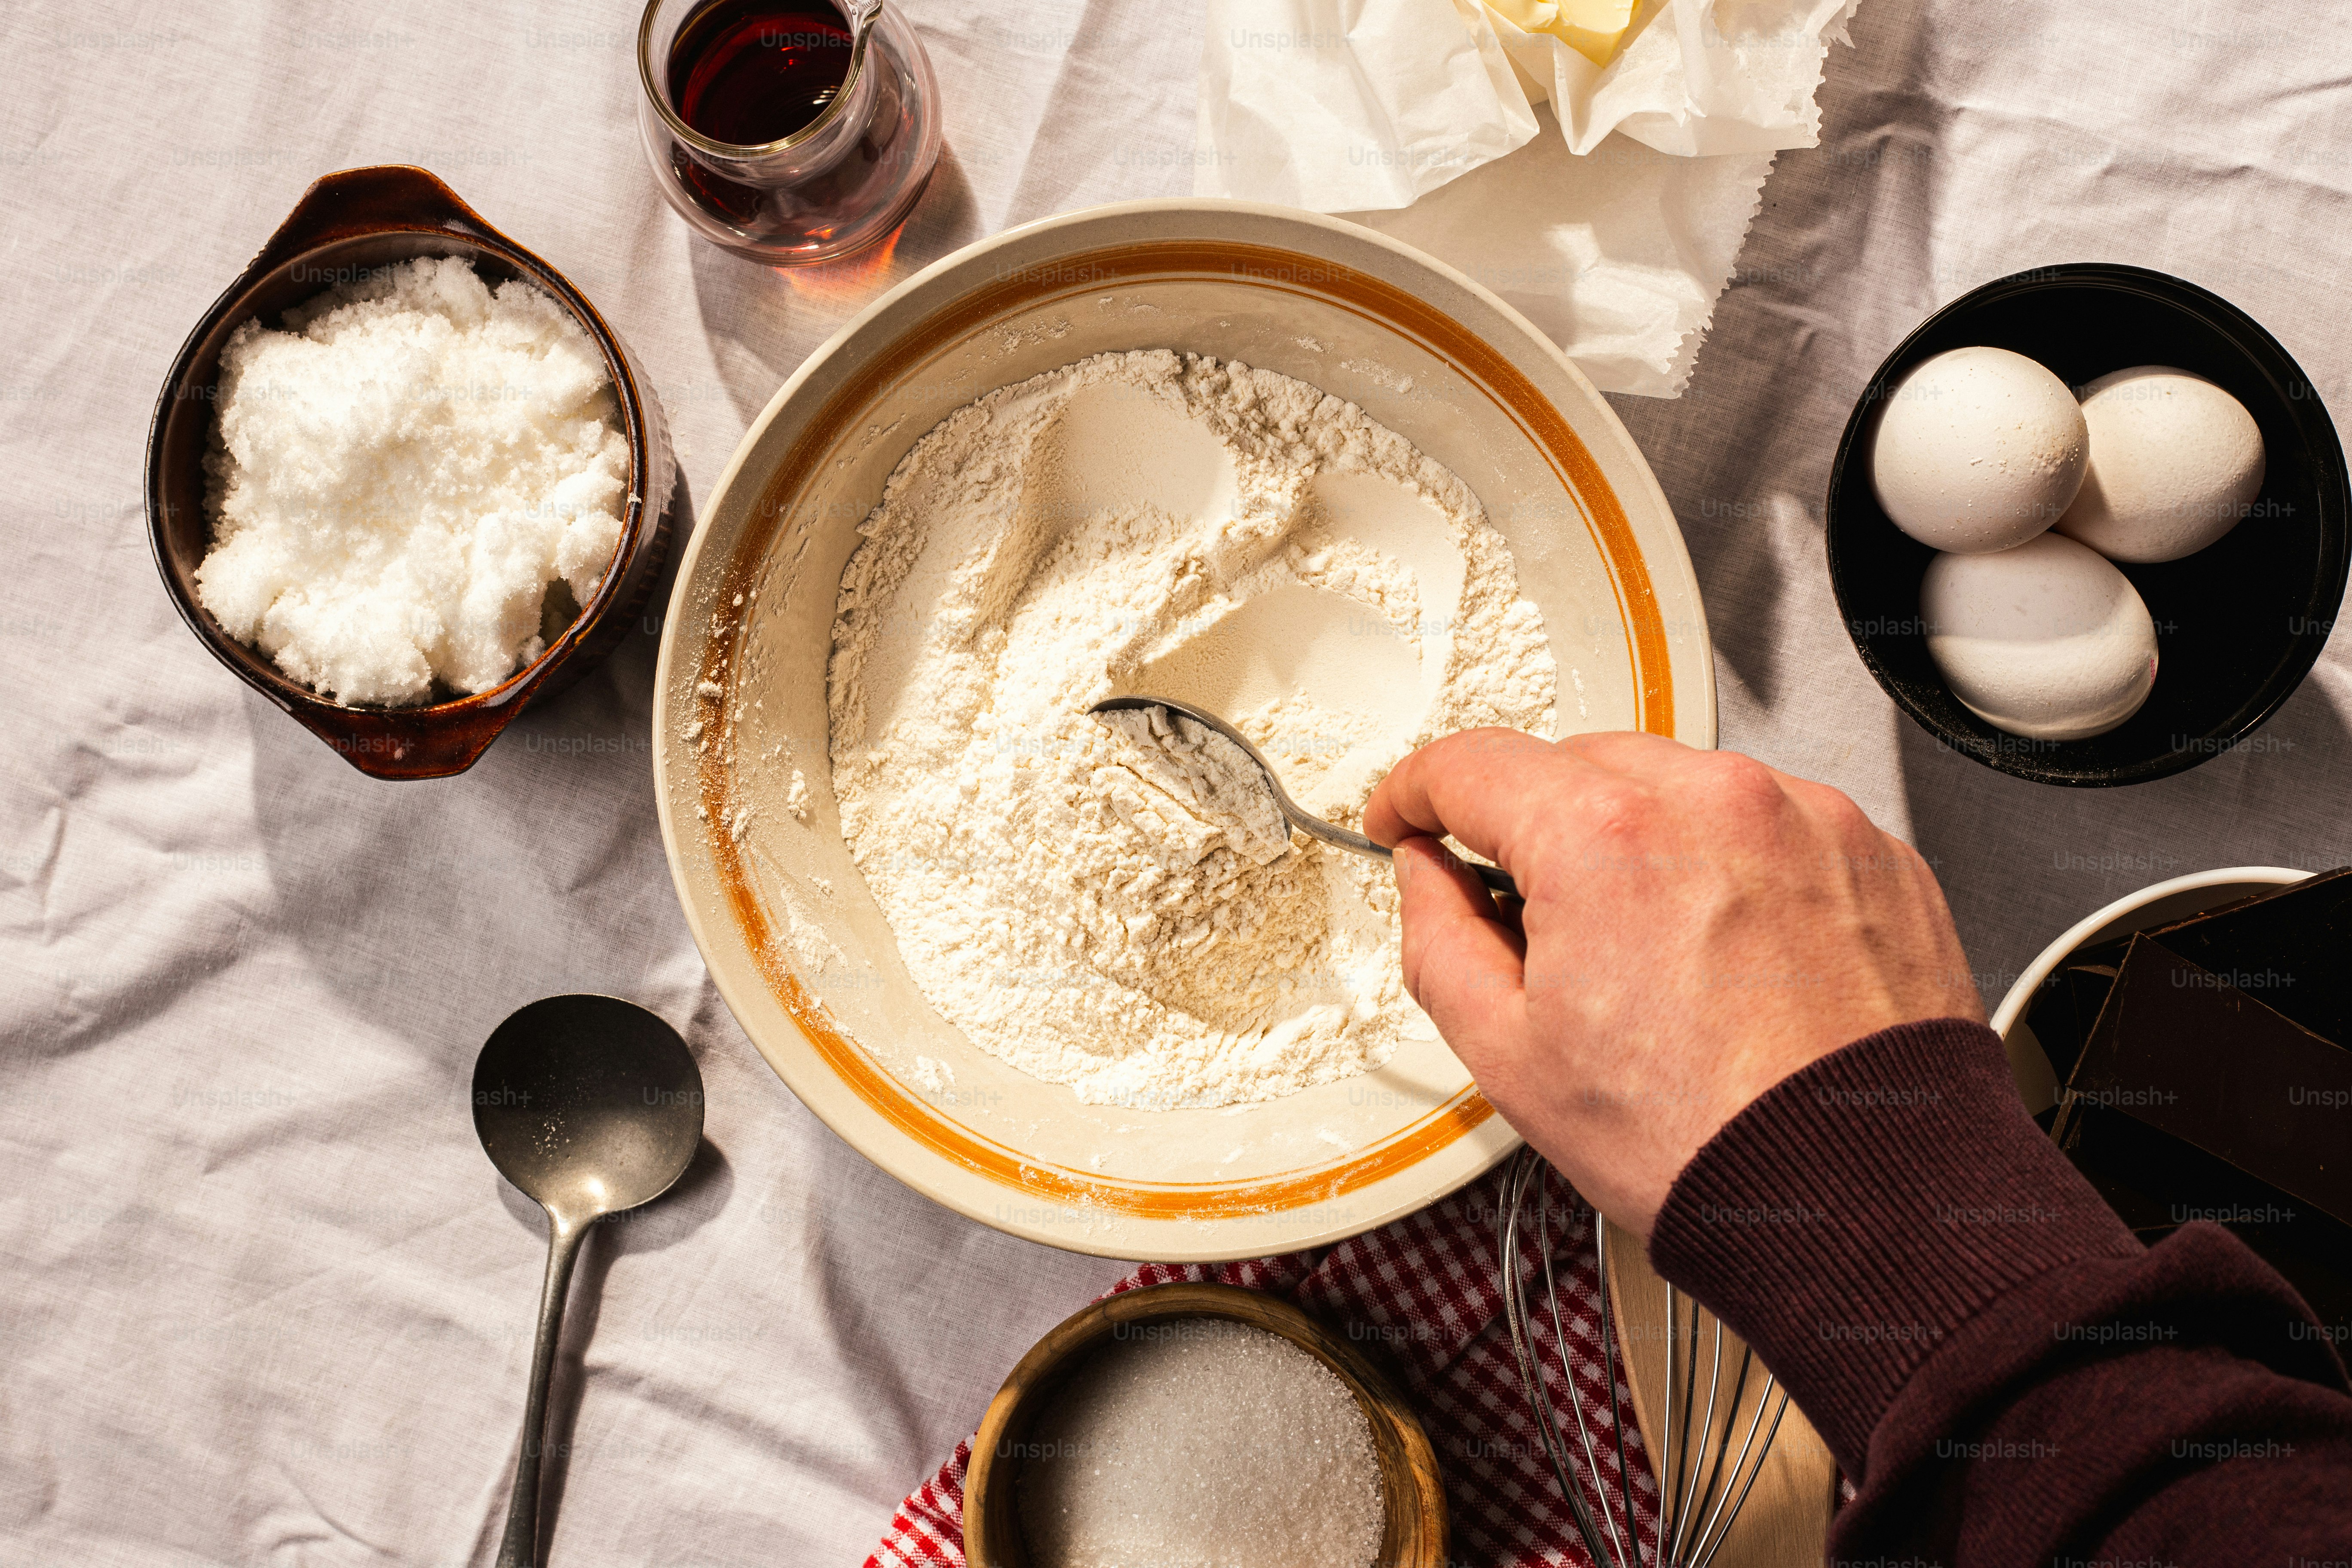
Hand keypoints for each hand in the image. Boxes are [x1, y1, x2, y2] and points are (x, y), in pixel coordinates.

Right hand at [1364, 730, 1982, 1236]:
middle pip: (1578, 764)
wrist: (1863, 1202)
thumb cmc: (1702, 1142)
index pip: (1472, 763)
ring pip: (1679, 785)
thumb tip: (1430, 877)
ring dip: (1641, 838)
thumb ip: (1440, 940)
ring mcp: (1804, 818)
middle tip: (1536, 917)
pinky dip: (1732, 862)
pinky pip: (1769, 820)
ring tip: (1652, 950)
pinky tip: (1729, 949)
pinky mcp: (1869, 850)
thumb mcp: (1511, 1057)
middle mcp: (1712, 801)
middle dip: (1536, 824)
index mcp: (1604, 840)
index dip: (1417, 792)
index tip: (1411, 818)